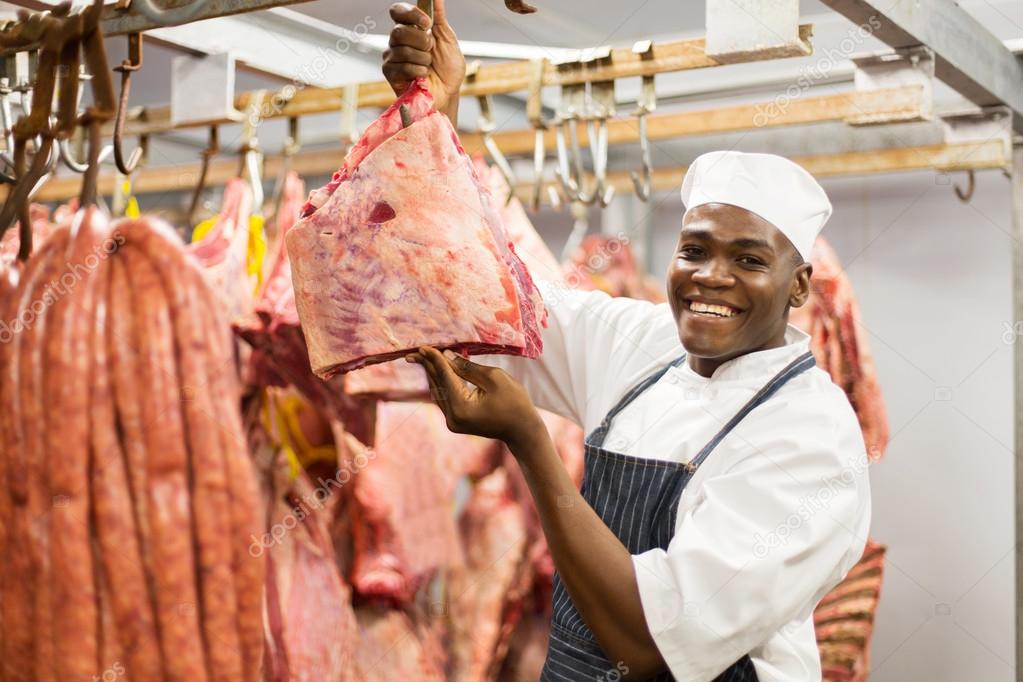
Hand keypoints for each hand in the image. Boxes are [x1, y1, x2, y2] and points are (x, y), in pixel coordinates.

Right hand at [383, 0, 465, 120]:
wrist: (449, 92)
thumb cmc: (447, 68)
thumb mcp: (447, 39)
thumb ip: (439, 16)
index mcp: (410, 28)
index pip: (397, 11)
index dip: (411, 14)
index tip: (428, 23)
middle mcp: (397, 40)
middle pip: (398, 31)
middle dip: (421, 42)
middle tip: (431, 50)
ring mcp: (392, 57)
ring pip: (402, 50)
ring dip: (422, 59)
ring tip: (429, 66)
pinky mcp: (390, 74)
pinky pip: (401, 67)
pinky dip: (418, 71)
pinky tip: (423, 76)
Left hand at [407, 347, 543, 449]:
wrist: (522, 430)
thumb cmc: (515, 402)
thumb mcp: (494, 377)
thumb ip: (467, 367)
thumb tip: (446, 357)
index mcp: (461, 407)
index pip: (444, 376)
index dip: (434, 359)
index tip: (423, 346)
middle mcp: (452, 417)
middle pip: (437, 385)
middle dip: (427, 366)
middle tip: (415, 350)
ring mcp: (453, 422)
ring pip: (438, 392)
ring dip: (432, 374)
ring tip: (423, 358)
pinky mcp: (456, 422)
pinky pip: (444, 398)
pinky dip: (442, 384)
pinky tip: (437, 372)